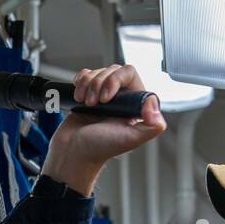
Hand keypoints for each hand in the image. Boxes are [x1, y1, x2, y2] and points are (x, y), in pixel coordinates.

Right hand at [42, 64, 165, 195]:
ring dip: (88, 85)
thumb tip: (153, 102)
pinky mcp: (88, 95)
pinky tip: (79, 98)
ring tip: (85, 104)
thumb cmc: (98, 149)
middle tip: (94, 103)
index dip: (116, 80)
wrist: (71, 153)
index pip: (130, 75)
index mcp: (133, 107)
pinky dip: (80, 83)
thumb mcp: (131, 139)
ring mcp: (103, 97)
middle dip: (99, 83)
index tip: (106, 98)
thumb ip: (151, 126)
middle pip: (113, 70)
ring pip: (98, 72)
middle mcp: (120, 100)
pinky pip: (85, 76)